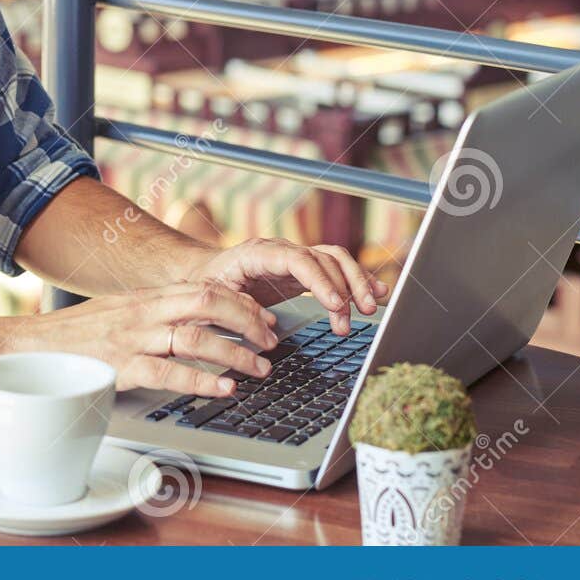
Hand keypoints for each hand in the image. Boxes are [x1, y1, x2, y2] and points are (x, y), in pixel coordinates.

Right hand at [4, 280, 283, 397]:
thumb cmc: (72, 338)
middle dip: (247, 320)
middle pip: (208, 302)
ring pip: (196, 336)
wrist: (25, 349)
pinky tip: (224, 388)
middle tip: (271, 340)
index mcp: (144, 297)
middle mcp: (142, 311)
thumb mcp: (116, 314)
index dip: (240, 302)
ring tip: (259, 369)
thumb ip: (151, 316)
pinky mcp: (121, 367)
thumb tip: (190, 325)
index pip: (203, 288)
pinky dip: (202, 380)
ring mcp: (132, 338)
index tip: (263, 317)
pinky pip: (169, 371)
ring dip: (235, 353)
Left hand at [185, 238, 389, 336]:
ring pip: (335, 261)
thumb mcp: (212, 297)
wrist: (203, 272)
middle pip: (323, 258)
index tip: (335, 305)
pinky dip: (356, 281)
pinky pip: (335, 270)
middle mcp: (281, 251)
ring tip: (370, 307)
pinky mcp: (302, 272)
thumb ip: (237, 308)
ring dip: (356, 283)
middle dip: (346, 285)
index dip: (320, 281)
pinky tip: (376, 293)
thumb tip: (266, 328)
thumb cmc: (206, 284)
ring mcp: (294, 259)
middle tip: (360, 312)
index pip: (298, 260)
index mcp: (258, 253)